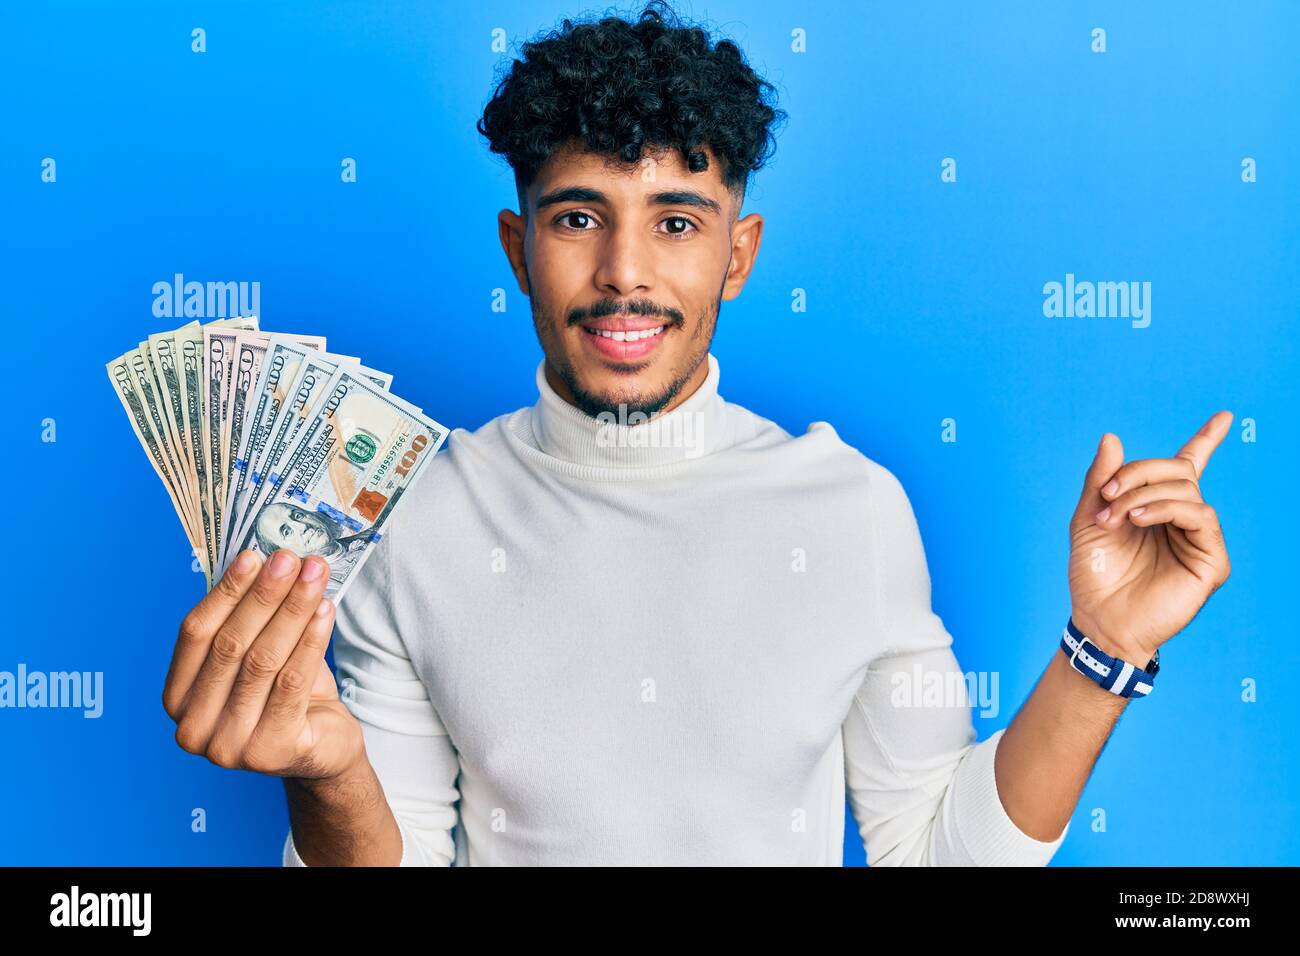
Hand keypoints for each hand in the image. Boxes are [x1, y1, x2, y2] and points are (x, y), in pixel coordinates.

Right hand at [162, 547, 364, 780]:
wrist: (323, 748)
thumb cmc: (285, 694)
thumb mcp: (257, 655)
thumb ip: (248, 619)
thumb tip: (263, 560)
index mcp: (177, 697)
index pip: (195, 634)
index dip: (225, 592)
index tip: (254, 556)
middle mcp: (193, 726)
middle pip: (230, 645)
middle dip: (265, 596)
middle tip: (291, 559)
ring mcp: (228, 746)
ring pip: (263, 661)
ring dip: (292, 610)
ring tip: (315, 577)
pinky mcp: (270, 752)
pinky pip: (292, 683)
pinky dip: (310, 641)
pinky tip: (325, 611)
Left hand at [1067, 411, 1232, 664]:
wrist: (1097, 618)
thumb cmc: (1094, 573)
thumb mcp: (1088, 518)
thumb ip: (1100, 479)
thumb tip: (1111, 437)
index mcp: (1157, 506)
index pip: (1188, 466)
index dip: (1207, 440)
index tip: (1225, 416)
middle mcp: (1182, 519)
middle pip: (1178, 470)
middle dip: (1138, 473)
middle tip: (1107, 495)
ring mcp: (1199, 539)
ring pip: (1186, 490)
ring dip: (1144, 495)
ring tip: (1116, 517)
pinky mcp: (1211, 560)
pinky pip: (1201, 516)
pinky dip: (1166, 510)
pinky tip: (1139, 521)